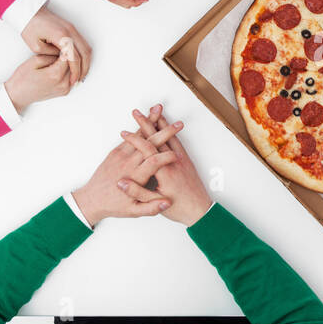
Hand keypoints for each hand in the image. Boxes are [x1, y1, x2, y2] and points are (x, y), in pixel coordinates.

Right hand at [4, 53, 74, 114]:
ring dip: (69, 64)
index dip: (64, 48)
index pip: (68, 56)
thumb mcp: (34, 61)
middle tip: (60, 49)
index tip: (60, 43)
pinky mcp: (64, 92)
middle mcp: (63, 84)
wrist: (18, 96)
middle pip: (73, 64)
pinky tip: (59, 66)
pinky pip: (71, 78)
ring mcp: (64, 90)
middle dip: (68, 56)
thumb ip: (50, 55)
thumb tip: (61, 52)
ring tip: (59, 58)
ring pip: (74, 71)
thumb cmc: (22, 79)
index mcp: (55, 75)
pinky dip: (68, 71)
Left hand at [20, 4, 91, 86]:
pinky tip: (79, 62)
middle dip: (84, 69)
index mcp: (61, 36)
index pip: (74, 58)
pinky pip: (83, 43)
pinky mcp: (71, 28)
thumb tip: (61, 61)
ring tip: (80, 73)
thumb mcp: (35, 46)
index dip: (75, 72)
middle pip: (85, 53)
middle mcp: (70, 31)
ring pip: (86, 48)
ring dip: (86, 62)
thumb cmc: (29, 26)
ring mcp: (72, 28)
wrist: (29, 11)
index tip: (73, 81)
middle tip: (79, 80)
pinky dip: (84, 54)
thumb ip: (50, 55)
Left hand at [71, 125, 181, 224]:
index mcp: (134, 177)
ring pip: (139, 135)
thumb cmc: (114, 206)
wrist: (91, 199)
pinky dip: (140, 127)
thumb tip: (166, 203)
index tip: (177, 155)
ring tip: (159, 109)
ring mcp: (120, 155)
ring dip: (150, 122)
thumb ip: (151, 208)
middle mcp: (127, 163)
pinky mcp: (116, 152)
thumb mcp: (133, 212)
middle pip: (148, 143)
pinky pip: (130, 137)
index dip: (166, 157)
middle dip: (164, 132)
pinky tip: (148, 118)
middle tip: (178, 125)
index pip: (153, 163)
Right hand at [119, 104, 213, 224]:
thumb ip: (137, 192)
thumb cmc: (178, 209)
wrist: (201, 211)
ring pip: (170, 137)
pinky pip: (177, 142)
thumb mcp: (154, 203)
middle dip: (147, 124)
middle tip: (137, 112)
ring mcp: (182, 160)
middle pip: (159, 138)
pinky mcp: (187, 161)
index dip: (135, 139)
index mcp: (165, 172)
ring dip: (161, 124)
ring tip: (154, 113)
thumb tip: (122, 183)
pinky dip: (170, 133)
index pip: (147, 149)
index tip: (123, 132)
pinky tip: (167, 127)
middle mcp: (174, 162)